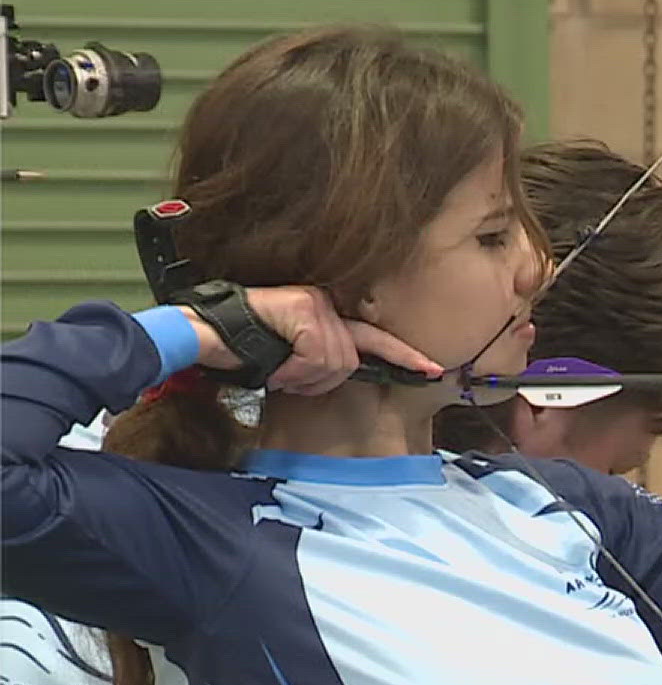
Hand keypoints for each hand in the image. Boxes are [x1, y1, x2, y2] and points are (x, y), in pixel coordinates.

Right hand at [185, 286, 442, 394]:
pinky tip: (274, 364)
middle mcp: (327, 304)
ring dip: (302, 378)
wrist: (205, 334)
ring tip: (276, 368)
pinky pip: (316, 358)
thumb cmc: (244, 349)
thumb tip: (342, 375)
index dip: (403, 356)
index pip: (374, 338)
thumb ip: (322, 362)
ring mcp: (317, 305)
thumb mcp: (293, 359)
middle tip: (287, 376)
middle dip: (318, 380)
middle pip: (350, 361)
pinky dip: (294, 372)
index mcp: (328, 316)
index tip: (434, 370)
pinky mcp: (305, 311)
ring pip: (334, 363)